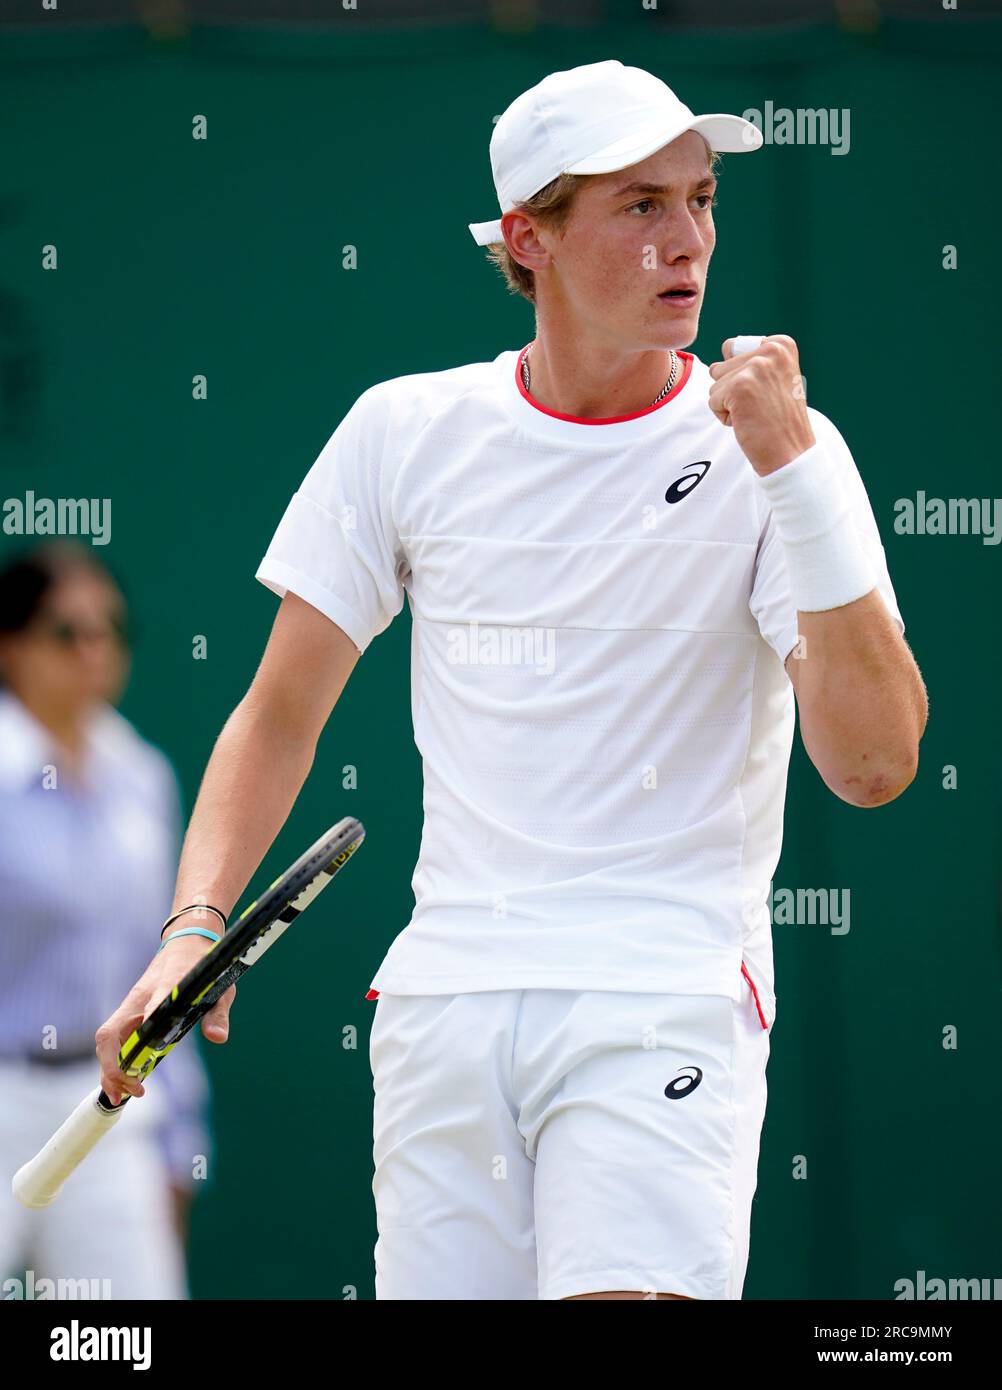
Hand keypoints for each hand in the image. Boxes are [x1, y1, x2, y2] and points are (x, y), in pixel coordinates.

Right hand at [95, 937, 235, 1105]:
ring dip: (110, 1070)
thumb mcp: (220, 988)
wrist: (187, 941)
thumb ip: (218, 1013)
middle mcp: (140, 998)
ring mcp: (132, 1007)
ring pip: (108, 1041)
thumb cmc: (204, 965)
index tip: (145, 1058)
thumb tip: (218, 1038)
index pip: (152, 1006)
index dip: (147, 1029)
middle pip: (110, 1034)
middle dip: (112, 1067)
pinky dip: (116, 1063)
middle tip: (129, 1093)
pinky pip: (116, 1041)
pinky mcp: (131, 1014)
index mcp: (166, 986)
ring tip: (123, 1096)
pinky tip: (125, 1082)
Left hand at [707, 334, 815, 475]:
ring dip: (729, 404)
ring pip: (715, 385)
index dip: (741, 377)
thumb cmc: (779, 420)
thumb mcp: (775, 380)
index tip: (767, 393)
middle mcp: (771, 350)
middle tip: (761, 406)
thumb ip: (751, 363)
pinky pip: (713, 401)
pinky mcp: (739, 387)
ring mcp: (755, 367)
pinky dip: (725, 417)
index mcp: (781, 344)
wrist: (791, 453)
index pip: (732, 349)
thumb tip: (714, 366)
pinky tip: (748, 422)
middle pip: (721, 367)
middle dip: (732, 391)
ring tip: (755, 414)